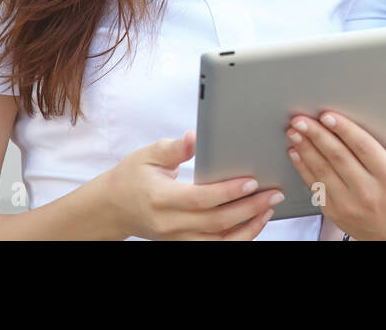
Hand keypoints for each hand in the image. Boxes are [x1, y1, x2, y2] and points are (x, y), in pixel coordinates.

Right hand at [100, 129, 283, 239]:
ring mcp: (175, 239)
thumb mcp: (148, 155)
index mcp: (161, 198)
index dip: (228, 192)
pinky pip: (213, 248)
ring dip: (247, 229)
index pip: (200, 198)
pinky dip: (236, 239)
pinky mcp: (181, 244)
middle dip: (249, 209)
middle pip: (215, 222)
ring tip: (268, 210)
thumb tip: (195, 137)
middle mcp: (169, 223)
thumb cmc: (131, 177)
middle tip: (274, 194)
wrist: (111, 208)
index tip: (252, 181)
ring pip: (217, 242)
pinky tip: (253, 224)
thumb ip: (174, 147)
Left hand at [285, 100, 385, 240]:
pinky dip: (304, 169)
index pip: (363, 148)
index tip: (329, 115)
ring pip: (323, 171)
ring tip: (294, 131)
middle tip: (302, 118)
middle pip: (338, 157)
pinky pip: (316, 187)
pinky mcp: (337, 212)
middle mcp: (368, 191)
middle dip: (317, 135)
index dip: (345, 130)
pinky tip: (296, 153)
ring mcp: (350, 204)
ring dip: (306, 149)